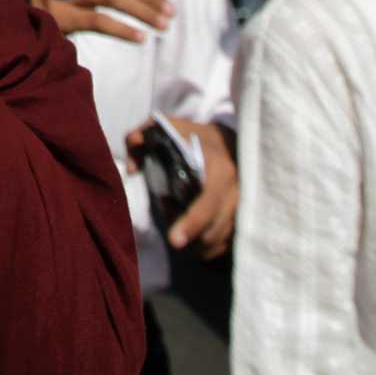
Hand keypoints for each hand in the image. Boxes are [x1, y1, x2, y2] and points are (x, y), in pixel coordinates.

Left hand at [154, 118, 237, 259]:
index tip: (174, 240)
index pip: (208, 204)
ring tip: (180, 211)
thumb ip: (144, 136)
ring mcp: (243, 209)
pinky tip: (194, 226)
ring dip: (193, 239)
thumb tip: (132, 168)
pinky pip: (222, 246)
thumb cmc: (195, 138)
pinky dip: (204, 244)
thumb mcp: (169, 128)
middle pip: (211, 232)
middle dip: (186, 234)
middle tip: (168, 212)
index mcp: (220, 169)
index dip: (191, 224)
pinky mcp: (243, 221)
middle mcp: (236, 192)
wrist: (232, 142)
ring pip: (215, 242)